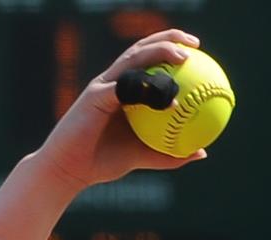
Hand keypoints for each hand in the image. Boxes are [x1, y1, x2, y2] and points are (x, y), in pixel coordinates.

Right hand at [31, 31, 209, 191]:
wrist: (67, 170)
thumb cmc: (102, 162)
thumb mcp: (142, 157)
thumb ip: (170, 153)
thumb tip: (202, 152)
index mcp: (122, 89)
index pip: (146, 59)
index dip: (169, 48)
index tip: (196, 51)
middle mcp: (112, 82)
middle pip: (141, 49)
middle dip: (168, 38)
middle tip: (195, 44)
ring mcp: (102, 86)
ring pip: (133, 59)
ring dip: (159, 51)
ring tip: (184, 56)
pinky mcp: (95, 98)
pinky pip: (125, 89)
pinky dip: (148, 90)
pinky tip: (171, 100)